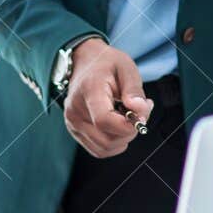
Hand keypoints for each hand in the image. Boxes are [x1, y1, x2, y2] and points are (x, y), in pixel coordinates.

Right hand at [63, 38, 152, 157]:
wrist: (85, 63)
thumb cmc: (106, 64)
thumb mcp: (126, 67)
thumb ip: (134, 90)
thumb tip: (138, 111)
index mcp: (88, 91)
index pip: (104, 120)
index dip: (127, 126)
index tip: (140, 115)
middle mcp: (75, 110)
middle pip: (106, 139)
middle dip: (129, 132)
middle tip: (138, 113)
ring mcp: (72, 123)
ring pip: (104, 148)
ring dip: (123, 139)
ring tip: (128, 117)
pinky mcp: (75, 131)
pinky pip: (98, 150)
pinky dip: (114, 143)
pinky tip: (118, 125)